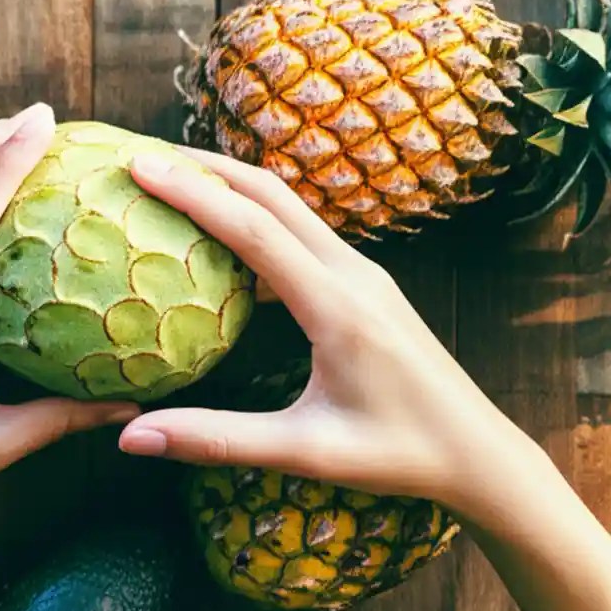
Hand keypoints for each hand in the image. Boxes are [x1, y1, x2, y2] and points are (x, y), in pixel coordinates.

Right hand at [116, 147, 546, 518]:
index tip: (140, 166)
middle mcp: (353, 275)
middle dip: (206, 168)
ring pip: (290, 209)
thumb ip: (218, 440)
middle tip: (144, 156)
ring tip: (174, 182)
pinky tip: (223, 237)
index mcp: (338, 306)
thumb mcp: (306, 453)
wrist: (478, 452)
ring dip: (232, 187)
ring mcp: (363, 275)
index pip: (254, 229)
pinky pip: (303, 235)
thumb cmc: (399, 455)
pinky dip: (256, 220)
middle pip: (272, 195)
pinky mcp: (365, 286)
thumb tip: (132, 436)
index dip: (193, 193)